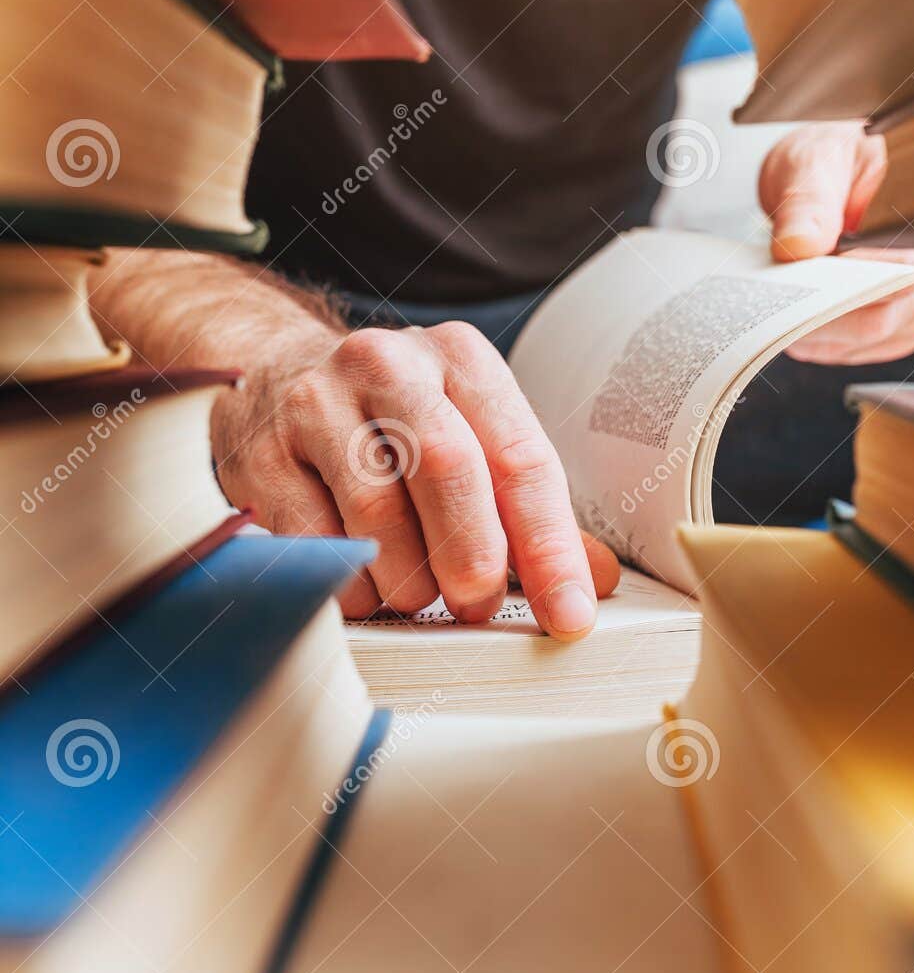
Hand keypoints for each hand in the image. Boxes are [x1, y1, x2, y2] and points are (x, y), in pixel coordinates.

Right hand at [211, 319, 618, 639]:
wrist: (274, 372)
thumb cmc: (392, 421)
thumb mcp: (468, 436)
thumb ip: (527, 508)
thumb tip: (592, 582)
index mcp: (460, 358)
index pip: (522, 456)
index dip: (551, 546)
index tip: (569, 613)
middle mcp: (389, 364)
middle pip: (450, 469)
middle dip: (475, 557)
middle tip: (478, 605)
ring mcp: (316, 401)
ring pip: (377, 511)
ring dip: (408, 580)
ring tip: (417, 595)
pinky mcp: (261, 450)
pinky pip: (314, 540)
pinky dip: (350, 585)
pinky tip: (364, 586)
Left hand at [759, 123, 913, 363]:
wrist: (837, 172)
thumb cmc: (836, 160)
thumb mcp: (814, 163)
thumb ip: (808, 203)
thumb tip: (797, 246)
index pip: (906, 265)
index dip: (854, 284)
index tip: (808, 287)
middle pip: (891, 312)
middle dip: (828, 318)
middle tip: (779, 311)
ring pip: (880, 337)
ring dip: (826, 336)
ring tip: (783, 317)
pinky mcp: (913, 317)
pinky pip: (875, 345)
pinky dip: (835, 342)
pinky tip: (805, 329)